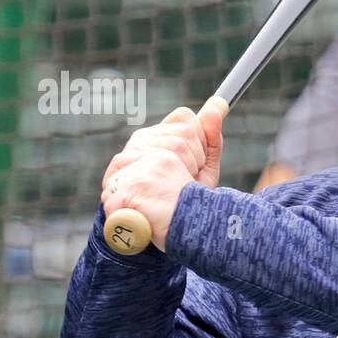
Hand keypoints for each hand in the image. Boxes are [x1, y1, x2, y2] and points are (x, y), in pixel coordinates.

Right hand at [101, 98, 226, 251]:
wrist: (157, 231)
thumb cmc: (180, 200)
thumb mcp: (202, 171)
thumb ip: (210, 140)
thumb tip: (217, 106)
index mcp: (156, 137)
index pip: (185, 117)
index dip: (200, 139)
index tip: (198, 162)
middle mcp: (139, 142)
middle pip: (185, 132)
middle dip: (196, 160)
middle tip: (185, 182)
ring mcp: (127, 157)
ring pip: (176, 147)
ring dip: (185, 173)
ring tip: (174, 191)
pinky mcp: (120, 175)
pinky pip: (162, 163)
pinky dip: (173, 183)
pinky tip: (165, 196)